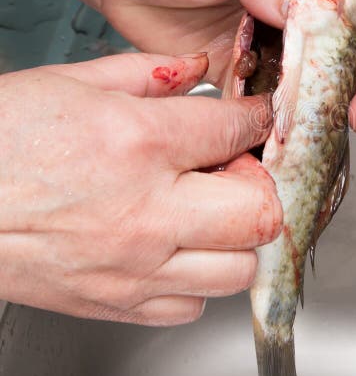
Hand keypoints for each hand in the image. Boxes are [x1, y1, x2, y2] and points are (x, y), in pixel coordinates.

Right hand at [0, 52, 280, 324]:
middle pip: (262, 213)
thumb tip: (198, 68)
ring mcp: (133, 266)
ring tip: (211, 212)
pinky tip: (177, 249)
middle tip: (239, 171)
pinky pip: (191, 307)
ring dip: (239, 237)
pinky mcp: (114, 304)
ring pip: (240, 269)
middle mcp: (146, 211)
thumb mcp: (71, 82)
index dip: (261, 120)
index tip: (259, 121)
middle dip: (264, 185)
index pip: (241, 131)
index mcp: (138, 143)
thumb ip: (149, 73)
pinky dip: (198, 279)